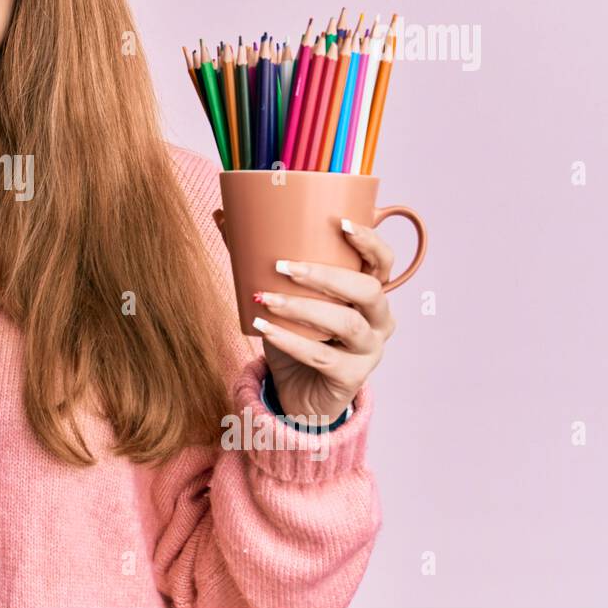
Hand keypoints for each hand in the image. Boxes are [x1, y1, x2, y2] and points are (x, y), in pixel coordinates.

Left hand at [251, 219, 397, 423]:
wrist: (299, 392)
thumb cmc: (298, 337)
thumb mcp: (284, 295)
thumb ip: (260, 258)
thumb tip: (223, 215)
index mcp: (370, 293)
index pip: (383, 262)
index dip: (369, 241)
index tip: (339, 223)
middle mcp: (380, 320)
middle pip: (368, 290)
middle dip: (326, 275)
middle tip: (283, 266)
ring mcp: (369, 351)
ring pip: (347, 324)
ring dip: (303, 308)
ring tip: (266, 298)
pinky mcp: (351, 379)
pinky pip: (323, 357)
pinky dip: (290, 340)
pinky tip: (264, 329)